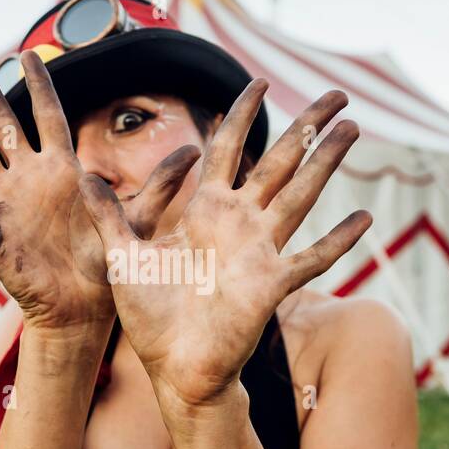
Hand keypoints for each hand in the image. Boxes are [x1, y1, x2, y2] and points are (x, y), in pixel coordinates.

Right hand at [0, 51, 198, 335]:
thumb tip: (196, 151)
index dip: (38, 85)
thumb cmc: (108, 267)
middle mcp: (31, 178)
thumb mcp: (138, 217)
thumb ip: (161, 183)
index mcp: (64, 170)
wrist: (82, 310)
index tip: (28, 54)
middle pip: (4, 123)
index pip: (49, 116)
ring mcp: (7, 201)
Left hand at [78, 78, 371, 406]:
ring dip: (327, 162)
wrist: (173, 368)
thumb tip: (83, 175)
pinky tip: (365, 219)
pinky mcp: (271, 284)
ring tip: (353, 129)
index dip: (243, 114)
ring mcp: (260, 251)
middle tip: (337, 94)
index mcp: (204, 210)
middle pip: (279, 160)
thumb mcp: (121, 257)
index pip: (228, 148)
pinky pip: (312, 257)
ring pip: (301, 194)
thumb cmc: (149, 317)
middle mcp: (238, 222)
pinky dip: (338, 240)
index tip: (260, 81)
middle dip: (307, 126)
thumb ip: (109, 215)